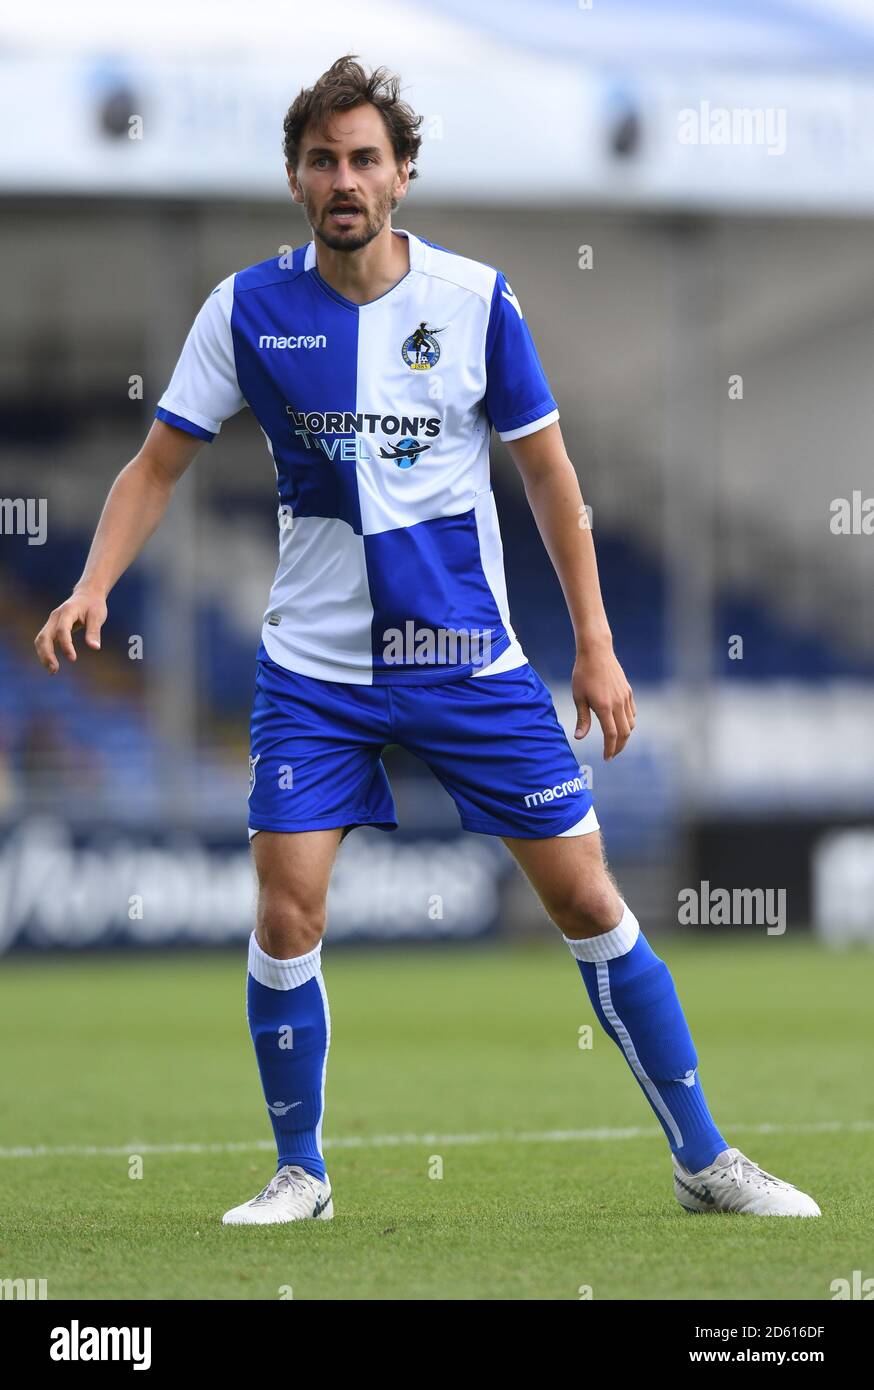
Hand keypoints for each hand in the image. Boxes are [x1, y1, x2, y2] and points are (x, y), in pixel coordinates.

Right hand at [34, 589, 107, 673]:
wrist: (87, 595)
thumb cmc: (93, 605)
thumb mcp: (98, 616)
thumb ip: (94, 631)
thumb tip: (95, 648)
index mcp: (67, 612)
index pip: (63, 630)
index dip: (66, 645)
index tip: (73, 659)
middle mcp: (55, 617)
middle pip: (45, 636)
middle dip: (47, 654)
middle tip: (54, 670)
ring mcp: (51, 622)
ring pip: (41, 640)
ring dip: (44, 655)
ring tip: (53, 671)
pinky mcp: (51, 627)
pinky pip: (43, 641)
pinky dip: (45, 652)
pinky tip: (51, 664)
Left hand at [572, 640, 635, 759]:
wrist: (596, 652)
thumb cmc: (583, 674)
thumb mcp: (578, 697)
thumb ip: (582, 719)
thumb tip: (580, 737)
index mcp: (604, 707)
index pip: (611, 735)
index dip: (610, 749)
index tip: (606, 757)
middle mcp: (618, 704)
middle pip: (624, 733)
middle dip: (619, 746)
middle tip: (611, 754)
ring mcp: (625, 697)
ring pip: (630, 724)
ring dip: (624, 735)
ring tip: (615, 741)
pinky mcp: (628, 691)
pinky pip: (632, 712)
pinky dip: (628, 722)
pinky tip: (620, 724)